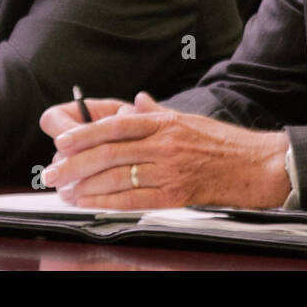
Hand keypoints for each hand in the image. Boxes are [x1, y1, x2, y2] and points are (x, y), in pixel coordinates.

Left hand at [40, 92, 290, 209]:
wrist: (256, 165)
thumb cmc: (221, 142)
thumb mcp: (187, 118)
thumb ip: (157, 112)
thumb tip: (137, 101)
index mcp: (163, 122)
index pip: (116, 124)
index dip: (84, 132)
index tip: (61, 142)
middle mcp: (163, 144)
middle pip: (109, 152)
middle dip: (75, 164)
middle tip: (51, 172)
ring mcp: (169, 169)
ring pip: (117, 178)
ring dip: (85, 187)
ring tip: (64, 191)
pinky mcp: (177, 194)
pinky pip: (134, 200)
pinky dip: (107, 203)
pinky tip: (90, 205)